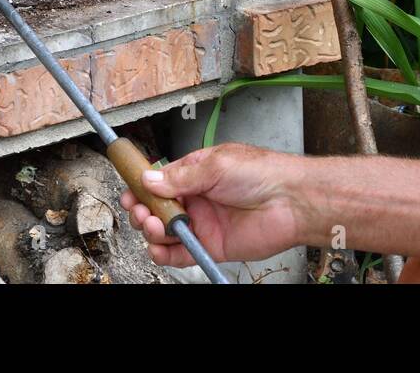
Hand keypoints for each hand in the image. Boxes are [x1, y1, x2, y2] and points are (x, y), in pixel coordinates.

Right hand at [120, 143, 305, 268]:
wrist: (291, 201)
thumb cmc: (263, 173)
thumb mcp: (217, 165)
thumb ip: (181, 177)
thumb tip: (150, 180)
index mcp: (197, 172)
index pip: (160, 180)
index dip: (142, 186)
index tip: (129, 191)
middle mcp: (197, 198)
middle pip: (157, 207)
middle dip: (143, 210)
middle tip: (141, 211)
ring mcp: (203, 222)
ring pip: (165, 231)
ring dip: (152, 230)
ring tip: (155, 226)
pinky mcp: (211, 245)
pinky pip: (181, 254)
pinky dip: (165, 253)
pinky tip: (160, 247)